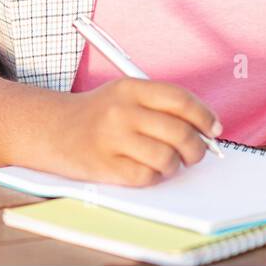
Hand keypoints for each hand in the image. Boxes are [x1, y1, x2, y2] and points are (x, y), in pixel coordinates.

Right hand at [42, 78, 221, 186]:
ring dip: (175, 165)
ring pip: (166, 157)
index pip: (180, 100)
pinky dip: (154, 177)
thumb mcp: (125, 95)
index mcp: (131, 88)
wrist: (51, 129)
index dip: (204, 116)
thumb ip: (161, 106)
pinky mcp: (104, 166)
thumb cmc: (98, 114)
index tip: (214, 129)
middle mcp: (122, 111)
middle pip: (179, 131)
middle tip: (196, 153)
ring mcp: (111, 139)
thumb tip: (206, 128)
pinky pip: (146, 176)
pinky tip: (147, 169)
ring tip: (168, 163)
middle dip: (196, 148)